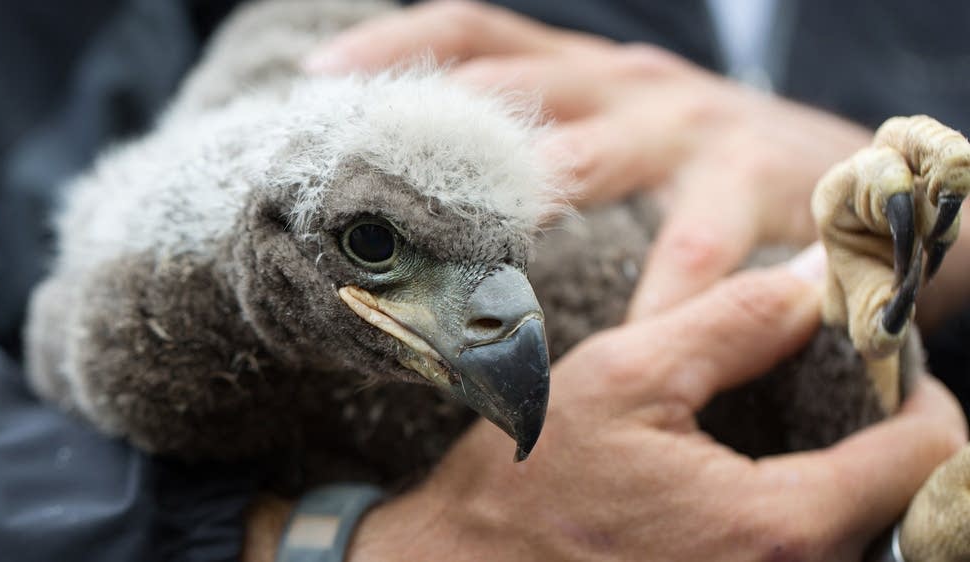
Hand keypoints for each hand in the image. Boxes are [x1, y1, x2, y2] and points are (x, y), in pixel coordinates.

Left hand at [304, 0, 872, 318]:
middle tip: (358, 178)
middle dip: (435, 134)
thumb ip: (545, 134)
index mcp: (583, 69)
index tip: (319, 82)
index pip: (473, 31)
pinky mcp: (752, 182)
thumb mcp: (619, 126)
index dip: (395, 46)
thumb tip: (431, 179)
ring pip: (589, 157)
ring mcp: (688, 126)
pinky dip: (657, 295)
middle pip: (512, 92)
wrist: (846, 170)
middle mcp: (625, 82)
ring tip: (460, 244)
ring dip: (526, 196)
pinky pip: (694, 249)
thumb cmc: (702, 164)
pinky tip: (618, 338)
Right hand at [346, 250, 965, 561]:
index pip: (927, 459)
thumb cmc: (527, 479)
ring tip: (803, 427)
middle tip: (846, 390)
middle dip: (892, 440)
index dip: (924, 396)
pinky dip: (811, 515)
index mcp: (775, 527)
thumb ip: (734, 321)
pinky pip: (807, 557)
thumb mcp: (627, 376)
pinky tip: (758, 479)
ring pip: (862, 539)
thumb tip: (818, 280)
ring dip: (855, 479)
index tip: (889, 365)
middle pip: (905, 509)